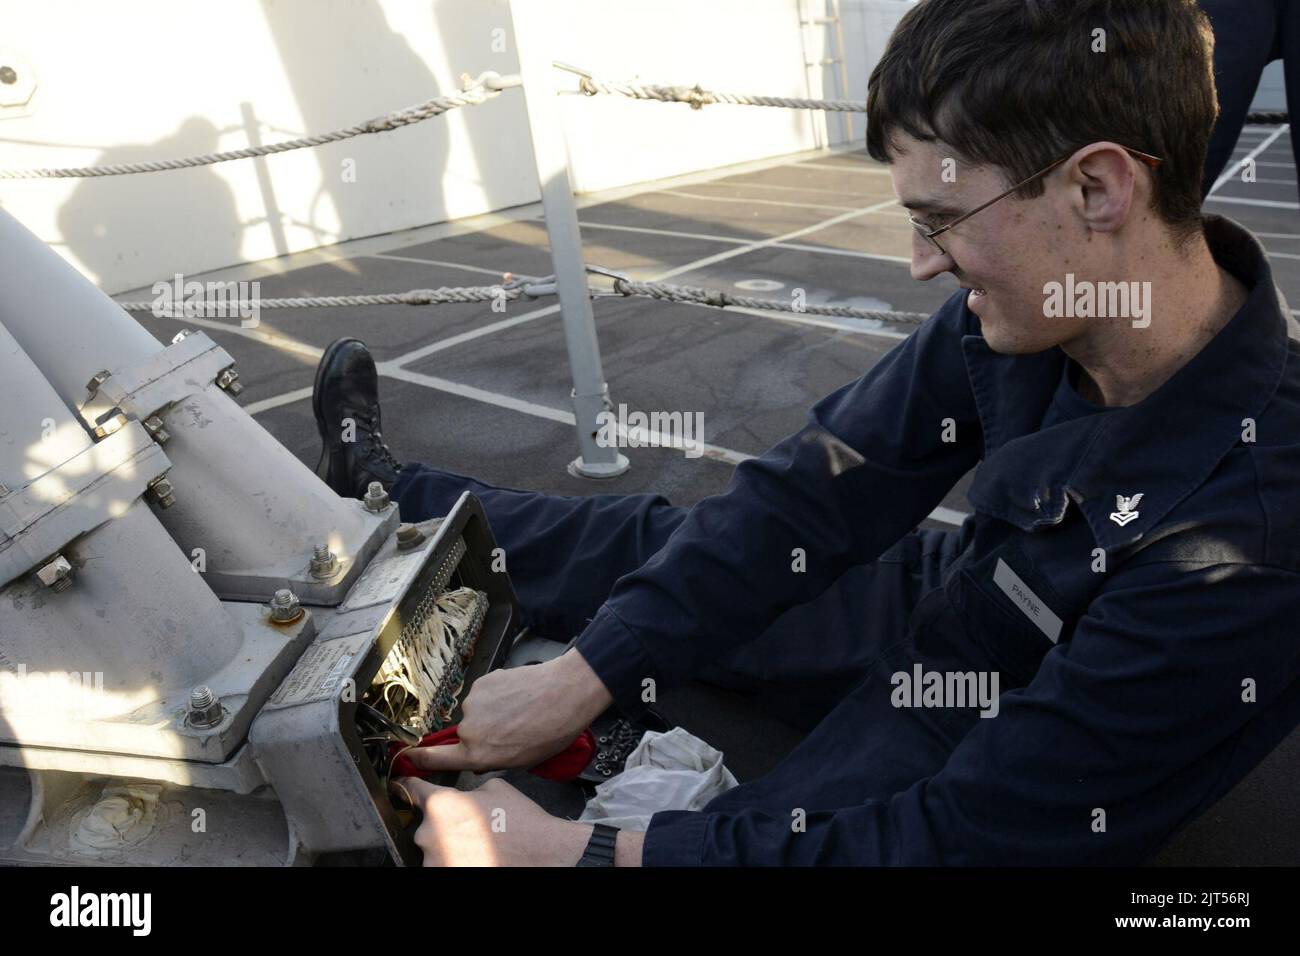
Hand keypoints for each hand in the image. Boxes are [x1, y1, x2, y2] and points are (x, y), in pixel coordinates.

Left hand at [394, 776, 588, 865]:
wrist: (543, 853)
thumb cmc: (521, 821)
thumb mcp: (494, 788)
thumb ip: (466, 790)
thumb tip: (460, 795)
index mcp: (440, 804)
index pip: (410, 788)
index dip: (407, 783)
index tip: (400, 784)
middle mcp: (430, 834)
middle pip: (424, 823)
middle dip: (442, 823)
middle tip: (468, 825)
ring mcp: (435, 861)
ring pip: (433, 848)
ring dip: (448, 844)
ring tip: (476, 844)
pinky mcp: (444, 876)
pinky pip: (442, 864)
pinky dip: (455, 860)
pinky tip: (475, 855)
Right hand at [404, 649, 611, 773]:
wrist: (566, 692)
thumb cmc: (552, 731)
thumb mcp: (522, 761)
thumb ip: (493, 760)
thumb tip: (480, 755)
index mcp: (478, 754)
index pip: (436, 759)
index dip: (420, 759)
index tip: (407, 758)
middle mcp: (470, 729)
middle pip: (466, 733)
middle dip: (483, 732)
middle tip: (511, 729)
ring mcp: (474, 702)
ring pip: (476, 711)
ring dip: (491, 712)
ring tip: (519, 710)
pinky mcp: (483, 681)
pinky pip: (484, 692)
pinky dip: (496, 694)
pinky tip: (517, 695)